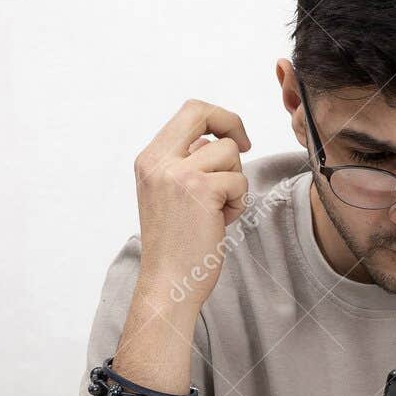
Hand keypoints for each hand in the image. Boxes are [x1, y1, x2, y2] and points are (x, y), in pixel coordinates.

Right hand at [132, 99, 251, 308]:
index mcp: (149, 160)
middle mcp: (158, 162)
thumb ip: (185, 164)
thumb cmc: (175, 246)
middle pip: (201, 112)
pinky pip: (238, 180)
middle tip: (246, 146)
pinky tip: (222, 223)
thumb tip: (213, 141)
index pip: (187, 113)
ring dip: (235, 181)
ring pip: (229, 152)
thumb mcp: (169, 195)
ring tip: (220, 210)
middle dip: (232, 124)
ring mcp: (177, 174)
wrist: (168, 283)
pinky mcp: (200, 190)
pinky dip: (238, 202)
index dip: (217, 118)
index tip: (233, 139)